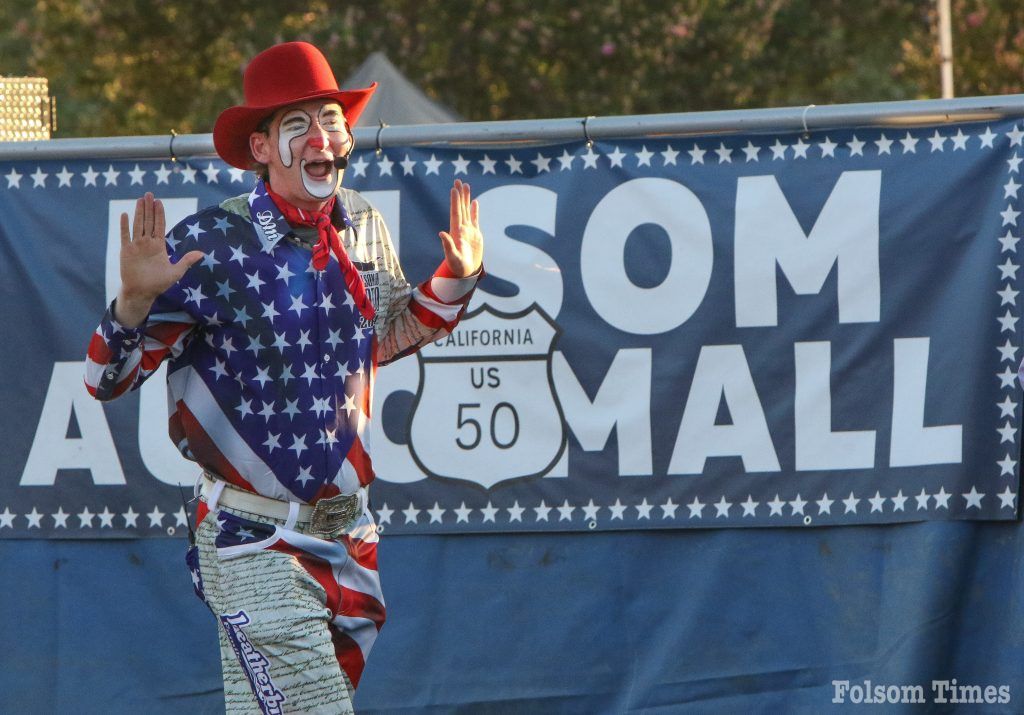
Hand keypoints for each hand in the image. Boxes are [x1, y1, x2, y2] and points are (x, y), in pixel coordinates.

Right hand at [115, 192, 202, 326]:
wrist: (142, 292)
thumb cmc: (158, 283)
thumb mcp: (175, 272)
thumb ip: (186, 261)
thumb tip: (202, 253)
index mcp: (159, 246)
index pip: (159, 226)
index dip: (159, 214)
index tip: (159, 202)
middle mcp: (147, 243)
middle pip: (148, 222)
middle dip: (149, 208)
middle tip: (149, 194)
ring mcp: (136, 246)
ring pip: (138, 225)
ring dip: (138, 212)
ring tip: (140, 200)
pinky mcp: (126, 251)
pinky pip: (125, 236)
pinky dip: (124, 226)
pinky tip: (125, 215)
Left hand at [438, 179, 482, 277]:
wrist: (466, 273)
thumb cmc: (458, 267)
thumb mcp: (452, 258)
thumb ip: (447, 246)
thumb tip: (441, 233)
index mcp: (456, 232)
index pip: (456, 213)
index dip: (455, 201)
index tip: (454, 189)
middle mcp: (461, 228)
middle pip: (460, 208)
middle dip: (459, 195)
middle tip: (458, 181)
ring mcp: (468, 230)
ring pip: (467, 210)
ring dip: (466, 198)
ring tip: (466, 185)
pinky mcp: (475, 234)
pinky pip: (475, 219)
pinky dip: (474, 211)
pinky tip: (474, 202)